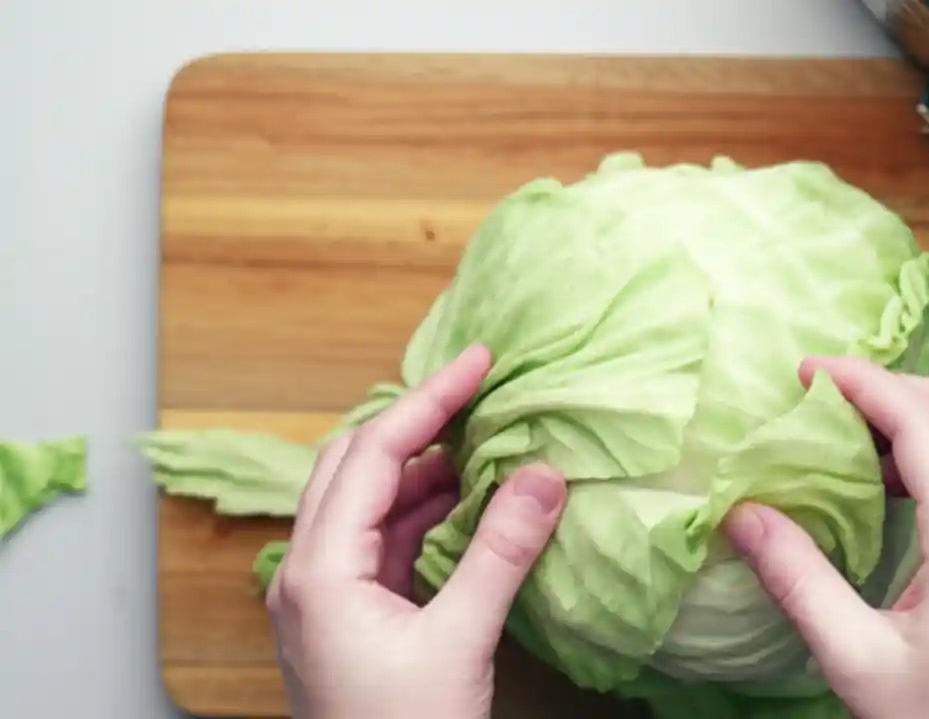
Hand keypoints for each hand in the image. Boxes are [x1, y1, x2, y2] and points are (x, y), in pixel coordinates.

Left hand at [265, 345, 566, 718]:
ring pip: (363, 501)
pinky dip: (420, 512)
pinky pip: (379, 541)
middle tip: (474, 391)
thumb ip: (500, 553)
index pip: (371, 453)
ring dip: (420, 468)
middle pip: (351, 464)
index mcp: (319, 570)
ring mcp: (324, 596)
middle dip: (413, 422)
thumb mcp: (460, 642)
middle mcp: (307, 573)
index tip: (478, 362)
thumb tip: (544, 476)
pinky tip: (465, 501)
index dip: (428, 400)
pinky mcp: (348, 617)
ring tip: (481, 441)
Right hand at [724, 356, 928, 718]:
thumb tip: (743, 516)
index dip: (864, 383)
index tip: (809, 373)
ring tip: (854, 438)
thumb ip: (799, 580)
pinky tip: (899, 483)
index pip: (925, 423)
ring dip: (924, 416)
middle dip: (897, 385)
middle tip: (830, 397)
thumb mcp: (860, 662)